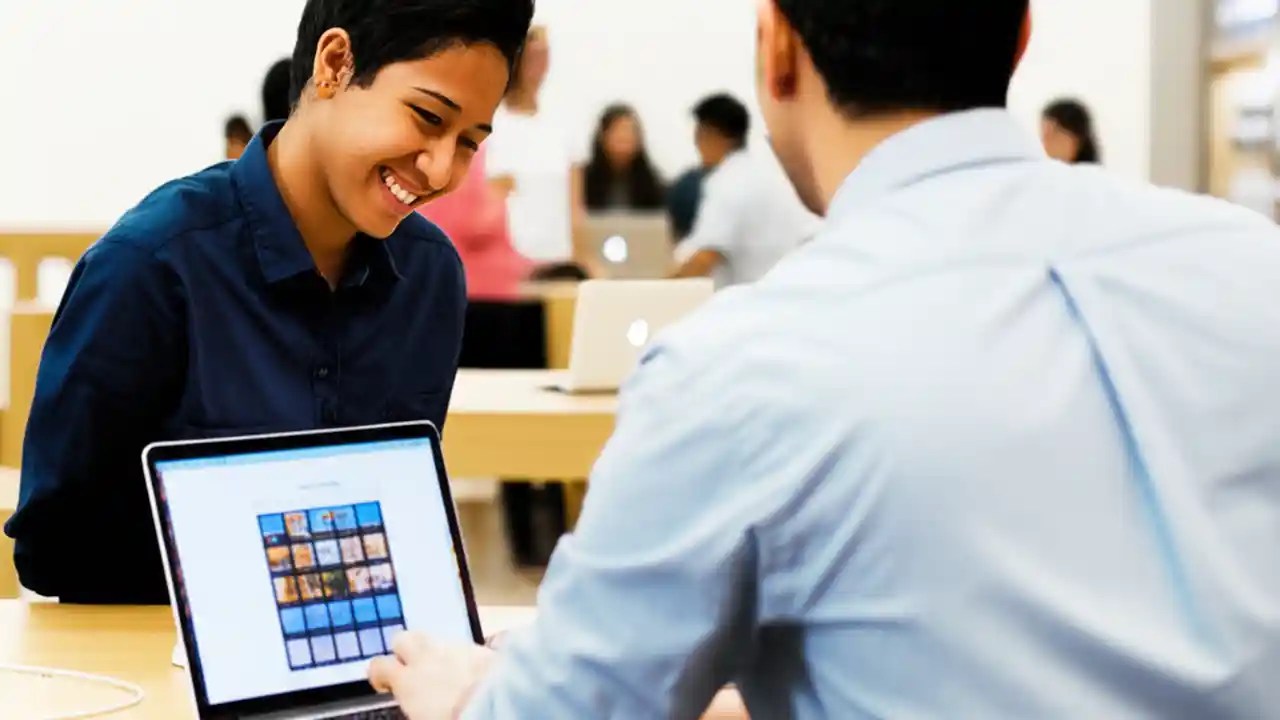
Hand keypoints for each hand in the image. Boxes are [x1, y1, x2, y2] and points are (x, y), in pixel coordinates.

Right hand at [368, 632, 495, 719]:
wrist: (498, 709)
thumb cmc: (455, 719)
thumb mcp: (422, 715)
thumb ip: (415, 706)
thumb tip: (417, 707)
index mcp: (408, 681)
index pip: (379, 666)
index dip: (380, 673)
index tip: (385, 683)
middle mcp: (428, 658)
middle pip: (404, 639)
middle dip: (405, 651)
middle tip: (412, 668)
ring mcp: (457, 648)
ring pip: (436, 638)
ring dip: (436, 651)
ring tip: (444, 669)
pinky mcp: (483, 647)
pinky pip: (469, 645)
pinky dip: (467, 654)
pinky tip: (474, 668)